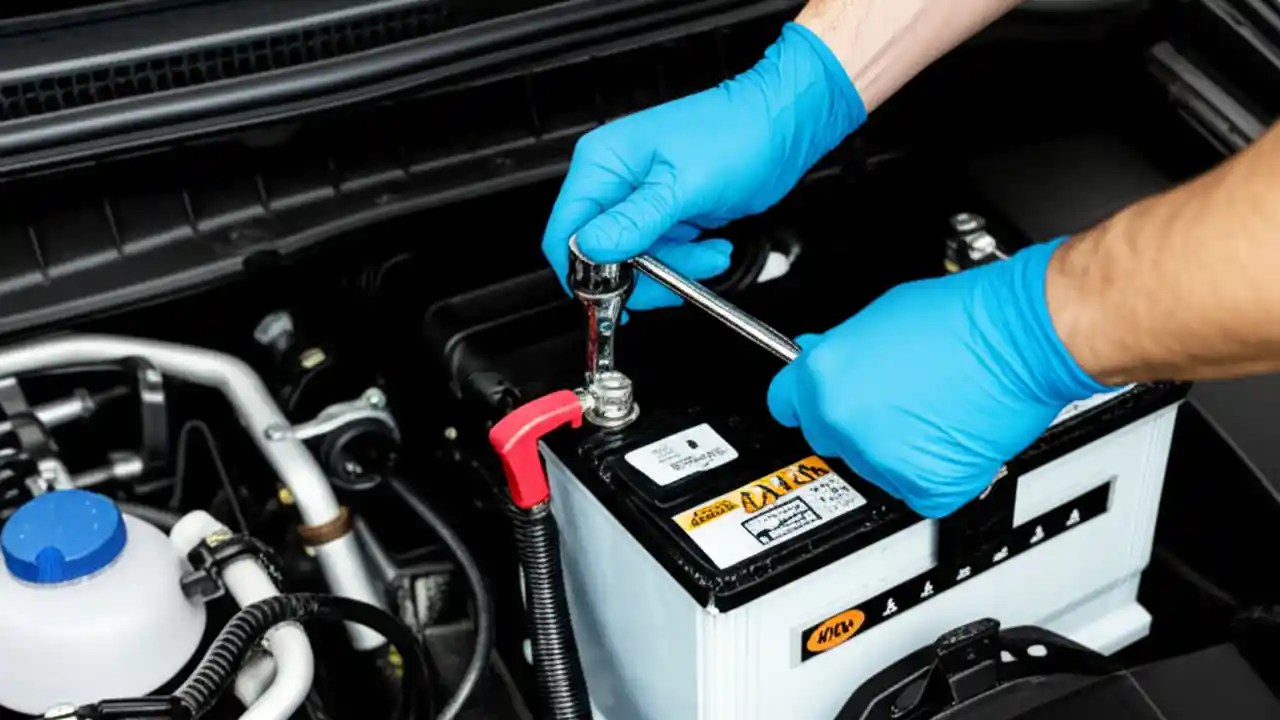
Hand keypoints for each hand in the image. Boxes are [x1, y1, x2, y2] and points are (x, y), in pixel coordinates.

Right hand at [542, 22, 865, 309]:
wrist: (783, 125)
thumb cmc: (739, 133)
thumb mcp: (685, 185)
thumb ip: (635, 222)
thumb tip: (590, 249)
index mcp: (603, 163)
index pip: (565, 231)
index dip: (581, 271)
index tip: (611, 296)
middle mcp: (615, 181)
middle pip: (601, 255)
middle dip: (642, 275)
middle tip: (674, 279)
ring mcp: (640, 200)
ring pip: (636, 263)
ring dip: (675, 269)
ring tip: (709, 253)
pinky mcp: (665, 214)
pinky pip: (662, 256)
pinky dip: (688, 262)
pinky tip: (713, 247)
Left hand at [767, 240, 1116, 517]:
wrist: (1021, 337)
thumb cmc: (963, 319)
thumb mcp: (878, 316)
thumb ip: (842, 349)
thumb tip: (822, 358)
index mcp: (824, 377)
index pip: (786, 402)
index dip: (806, 397)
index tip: (819, 398)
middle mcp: (843, 421)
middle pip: (828, 435)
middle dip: (855, 420)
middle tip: (898, 396)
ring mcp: (881, 458)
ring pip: (872, 465)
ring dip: (894, 447)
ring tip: (934, 406)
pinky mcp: (925, 487)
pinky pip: (915, 489)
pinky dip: (933, 470)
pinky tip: (950, 433)